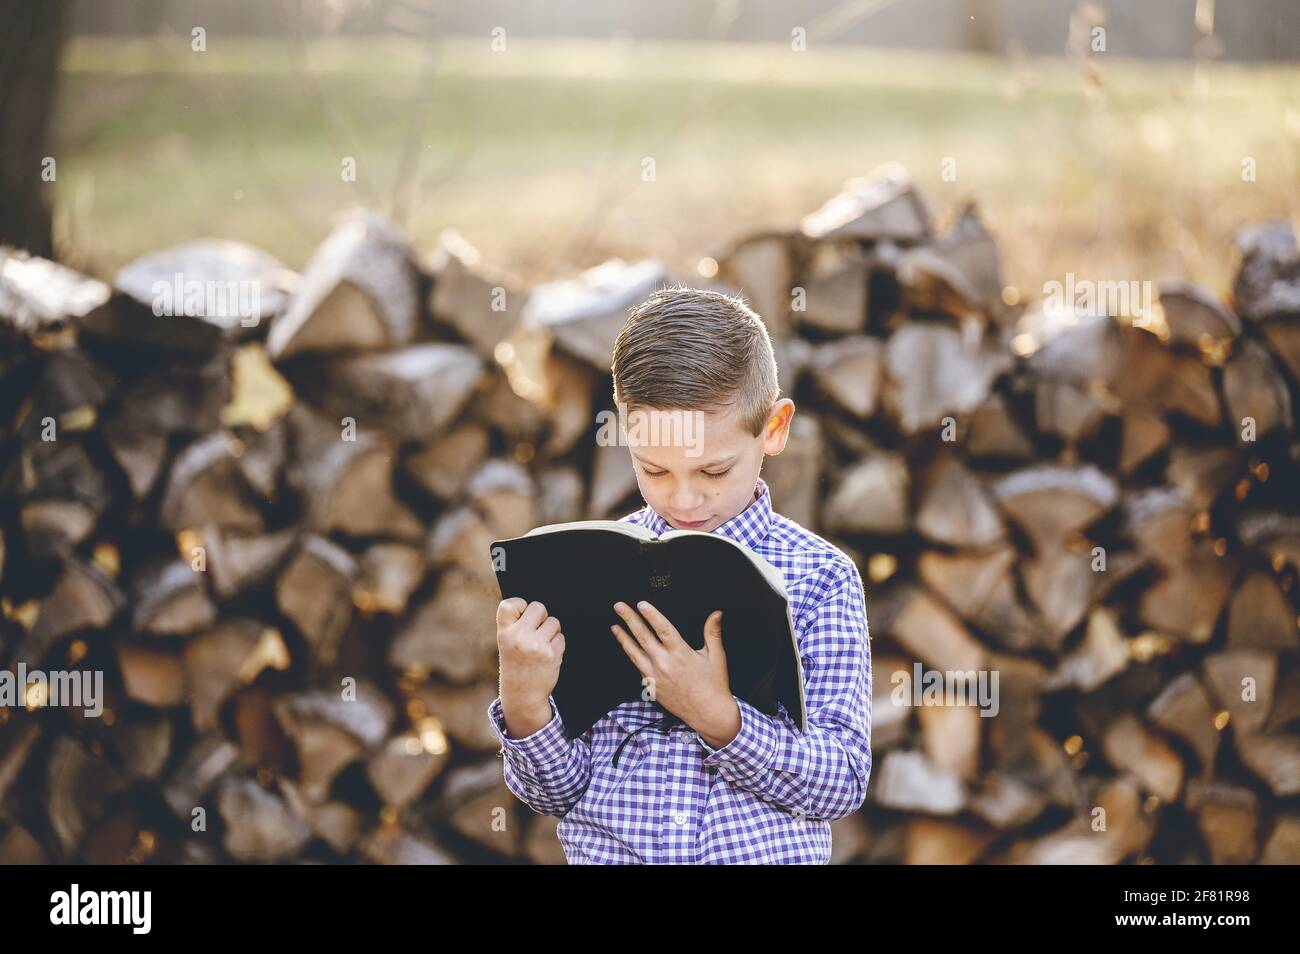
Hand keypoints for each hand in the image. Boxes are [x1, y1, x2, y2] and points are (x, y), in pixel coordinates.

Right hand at [497, 598, 564, 736]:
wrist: (522, 696)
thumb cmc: (515, 665)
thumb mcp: (506, 644)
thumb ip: (515, 624)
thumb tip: (537, 605)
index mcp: (504, 633)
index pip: (509, 604)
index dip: (520, 605)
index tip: (522, 614)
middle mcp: (519, 637)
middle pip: (538, 607)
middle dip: (541, 616)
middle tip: (536, 630)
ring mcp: (537, 646)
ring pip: (554, 622)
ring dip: (551, 631)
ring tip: (541, 645)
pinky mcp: (552, 654)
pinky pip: (561, 637)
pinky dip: (557, 644)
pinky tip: (547, 656)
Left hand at [610, 601, 739, 746]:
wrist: (708, 714)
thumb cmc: (714, 684)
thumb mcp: (716, 656)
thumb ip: (713, 632)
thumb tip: (717, 613)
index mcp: (681, 654)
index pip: (663, 629)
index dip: (651, 615)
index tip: (641, 604)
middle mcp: (665, 664)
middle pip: (643, 637)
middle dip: (630, 619)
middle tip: (619, 606)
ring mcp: (656, 676)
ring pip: (634, 653)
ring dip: (623, 638)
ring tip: (614, 626)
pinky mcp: (652, 687)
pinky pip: (638, 668)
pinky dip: (631, 656)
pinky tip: (626, 648)